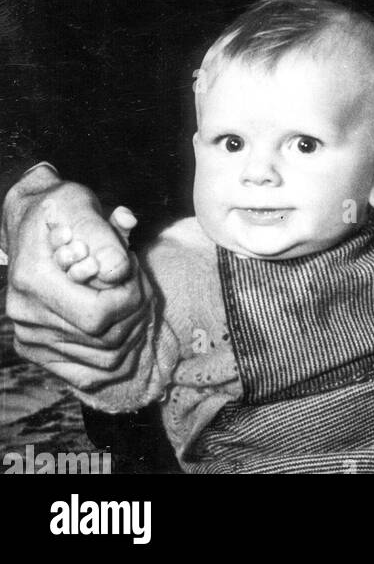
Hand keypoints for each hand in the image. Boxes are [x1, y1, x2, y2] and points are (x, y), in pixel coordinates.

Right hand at [4, 173, 148, 391]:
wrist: (31, 224)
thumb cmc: (61, 210)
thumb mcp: (80, 205)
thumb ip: (102, 236)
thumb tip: (118, 271)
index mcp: (33, 280)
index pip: (98, 314)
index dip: (131, 295)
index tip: (134, 265)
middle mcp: (25, 315)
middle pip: (104, 340)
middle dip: (137, 312)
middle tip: (140, 280)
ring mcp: (29, 337)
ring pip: (102, 360)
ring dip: (133, 332)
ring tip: (135, 297)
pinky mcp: (37, 349)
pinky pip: (86, 375)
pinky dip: (117, 357)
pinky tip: (127, 327)